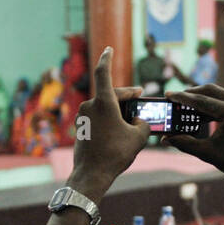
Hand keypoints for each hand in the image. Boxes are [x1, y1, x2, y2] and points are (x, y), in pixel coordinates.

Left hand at [69, 47, 147, 198]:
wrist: (91, 175)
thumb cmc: (115, 155)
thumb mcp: (138, 137)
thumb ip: (143, 122)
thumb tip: (137, 120)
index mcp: (103, 103)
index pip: (103, 73)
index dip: (106, 58)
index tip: (108, 49)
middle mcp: (90, 106)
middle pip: (110, 94)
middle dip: (126, 95)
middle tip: (139, 96)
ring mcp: (82, 116)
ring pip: (104, 106)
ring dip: (117, 109)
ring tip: (131, 118)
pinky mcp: (80, 126)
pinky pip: (97, 116)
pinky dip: (109, 118)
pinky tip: (118, 128)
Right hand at [163, 83, 223, 175]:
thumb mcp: (209, 153)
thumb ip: (186, 144)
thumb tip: (166, 138)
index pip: (202, 100)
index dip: (183, 98)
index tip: (168, 95)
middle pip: (209, 90)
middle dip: (190, 93)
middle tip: (174, 98)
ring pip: (216, 93)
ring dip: (199, 97)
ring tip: (183, 105)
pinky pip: (222, 100)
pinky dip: (208, 104)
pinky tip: (198, 113)